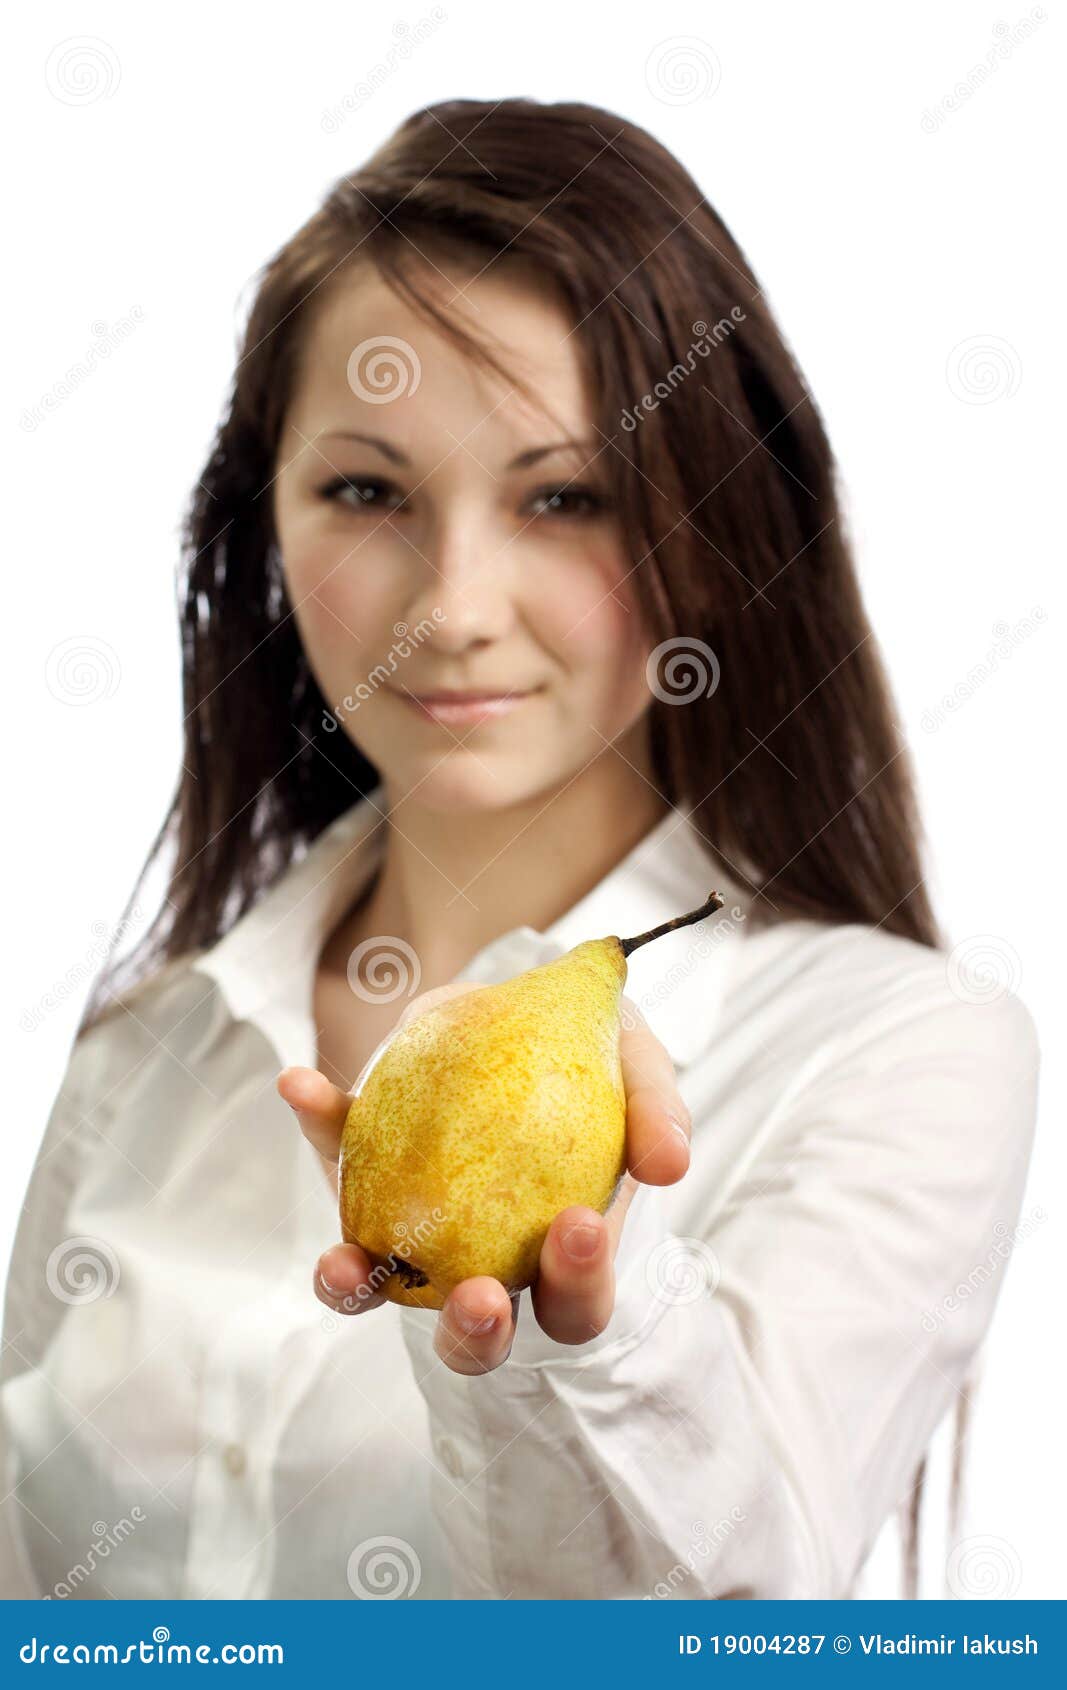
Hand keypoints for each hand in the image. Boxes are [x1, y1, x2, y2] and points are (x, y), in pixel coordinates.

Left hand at [277, 986, 691, 1374]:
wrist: (526, 1019)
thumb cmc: (593, 1065)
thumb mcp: (639, 1072)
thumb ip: (656, 1110)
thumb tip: (668, 1163)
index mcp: (561, 1264)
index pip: (575, 1303)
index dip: (577, 1282)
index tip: (577, 1228)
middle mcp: (482, 1267)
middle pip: (476, 1339)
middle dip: (473, 1333)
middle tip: (477, 1299)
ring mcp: (412, 1234)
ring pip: (379, 1290)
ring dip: (357, 1283)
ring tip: (341, 1261)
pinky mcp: (362, 1173)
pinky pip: (336, 1159)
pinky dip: (318, 1126)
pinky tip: (302, 1084)